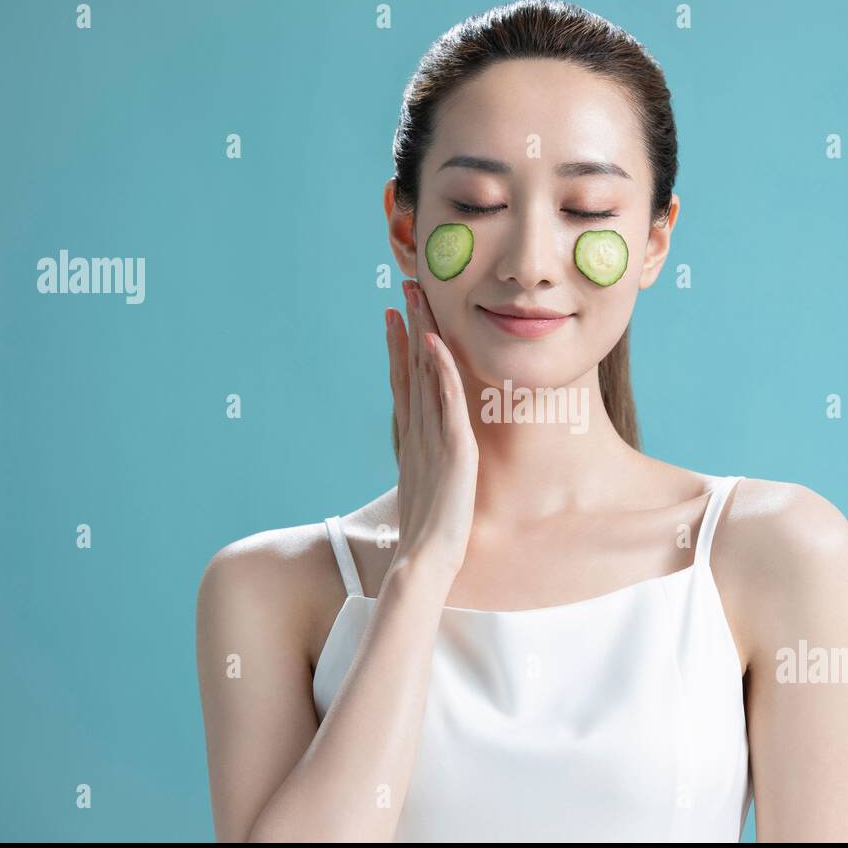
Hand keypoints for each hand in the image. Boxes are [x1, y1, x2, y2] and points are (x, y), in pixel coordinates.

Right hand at [384, 278, 478, 579]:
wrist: (426, 560)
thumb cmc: (429, 534)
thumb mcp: (428, 488)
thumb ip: (426, 464)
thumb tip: (426, 456)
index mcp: (413, 438)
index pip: (404, 381)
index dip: (398, 345)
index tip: (393, 314)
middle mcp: (419, 431)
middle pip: (411, 366)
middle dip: (409, 325)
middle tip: (404, 287)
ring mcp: (433, 437)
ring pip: (425, 375)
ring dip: (422, 333)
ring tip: (416, 298)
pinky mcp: (453, 449)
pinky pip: (446, 401)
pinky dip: (440, 370)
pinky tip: (435, 343)